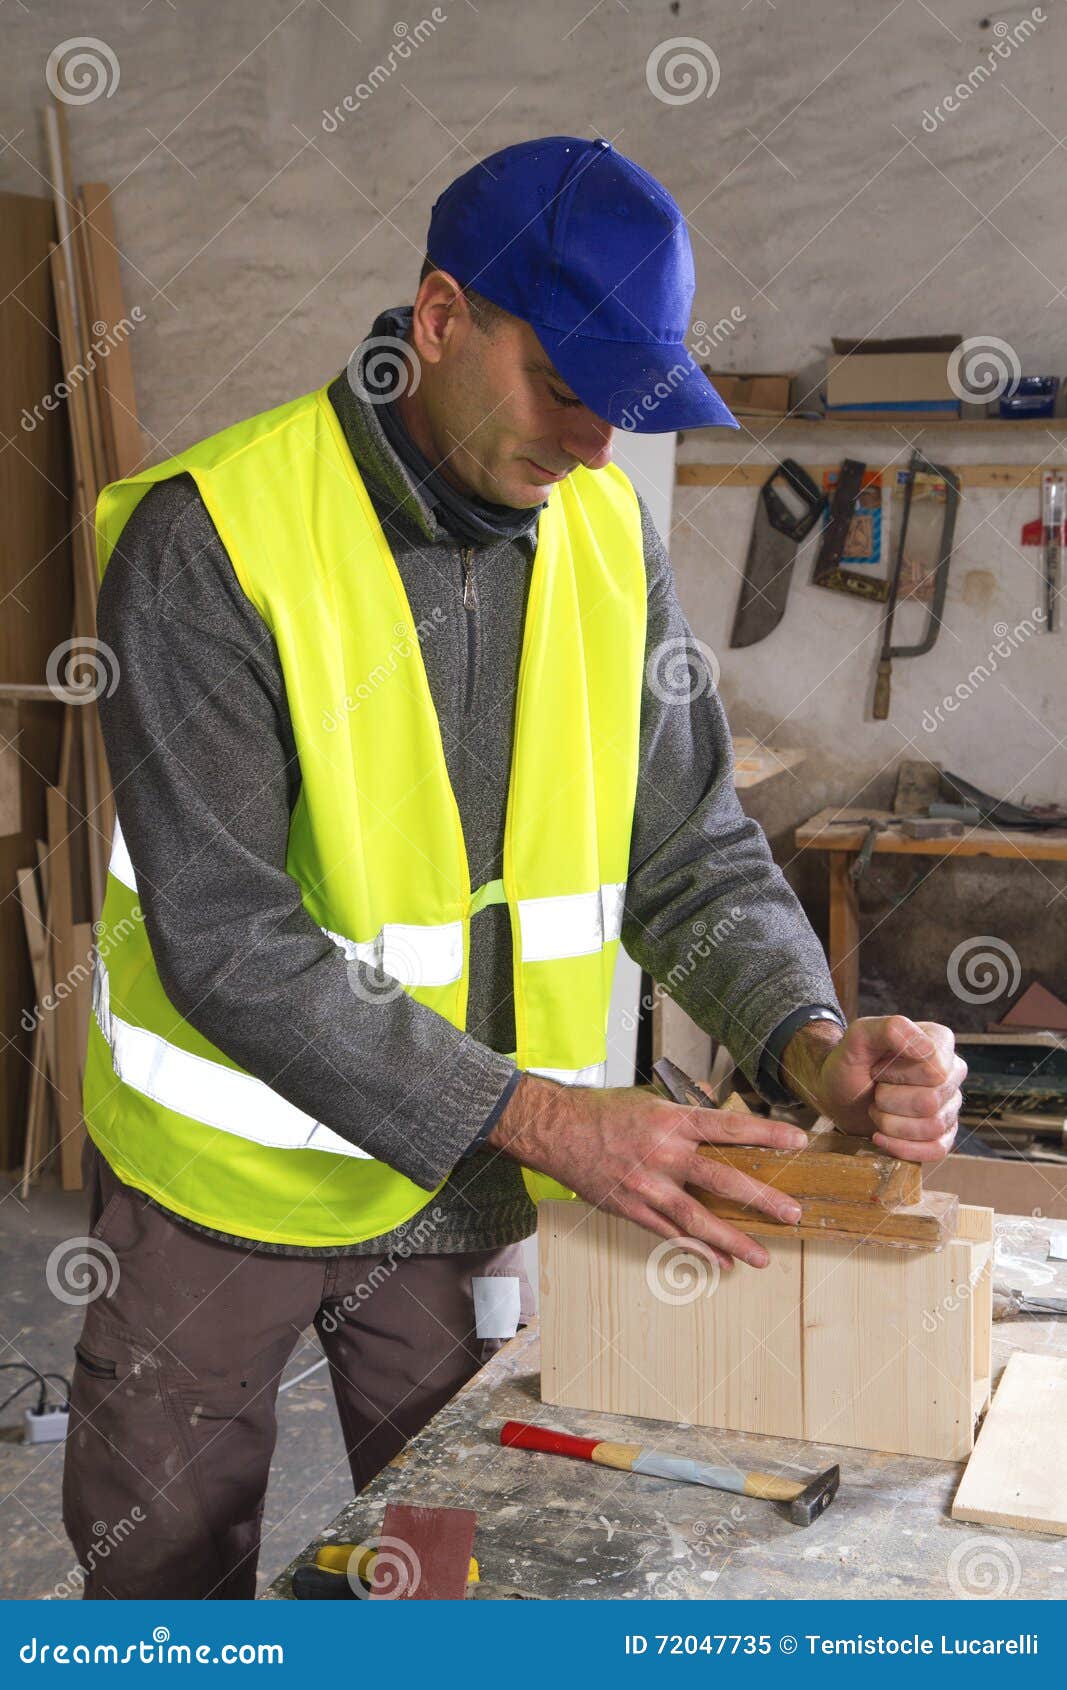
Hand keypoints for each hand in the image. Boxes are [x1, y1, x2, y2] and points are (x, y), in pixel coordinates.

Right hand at [488, 1076, 808, 1270]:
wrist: (555, 1129)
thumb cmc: (603, 1111)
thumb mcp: (650, 1102)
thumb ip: (685, 1117)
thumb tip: (721, 1129)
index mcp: (672, 1120)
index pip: (728, 1126)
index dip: (765, 1132)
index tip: (797, 1139)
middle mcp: (663, 1154)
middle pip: (721, 1178)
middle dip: (761, 1198)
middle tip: (792, 1214)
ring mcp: (647, 1185)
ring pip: (697, 1218)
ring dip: (733, 1239)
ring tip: (762, 1256)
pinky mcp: (631, 1208)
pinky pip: (669, 1234)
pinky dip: (697, 1250)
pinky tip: (720, 1261)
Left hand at [783, 1015, 965, 1162]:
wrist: (838, 1094)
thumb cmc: (851, 1062)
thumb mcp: (859, 1037)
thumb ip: (890, 1028)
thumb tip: (927, 1048)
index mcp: (939, 1042)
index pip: (935, 1069)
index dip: (898, 1074)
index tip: (878, 1067)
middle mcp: (951, 1073)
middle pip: (931, 1101)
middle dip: (889, 1100)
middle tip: (875, 1089)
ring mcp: (950, 1105)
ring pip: (932, 1127)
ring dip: (890, 1123)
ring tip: (876, 1109)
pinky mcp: (943, 1134)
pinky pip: (937, 1150)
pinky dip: (902, 1147)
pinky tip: (880, 1137)